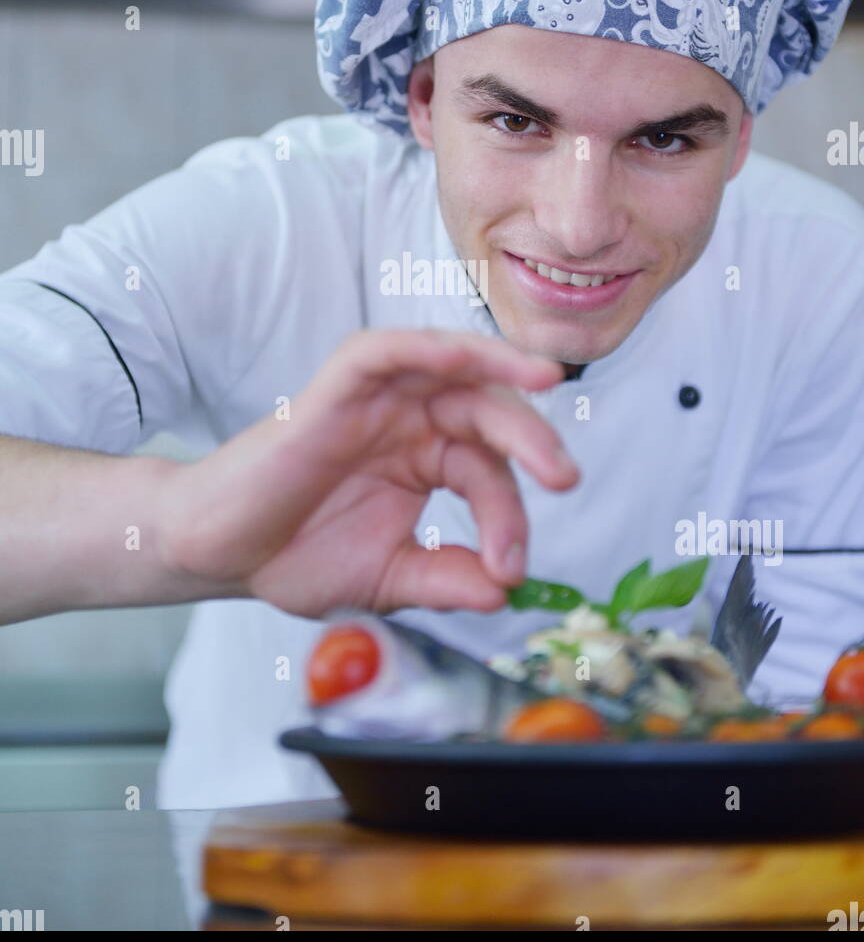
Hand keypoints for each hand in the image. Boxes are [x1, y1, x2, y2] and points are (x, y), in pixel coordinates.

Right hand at [157, 328, 579, 615]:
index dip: (510, 518)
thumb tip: (504, 594)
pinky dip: (432, 347)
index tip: (511, 570)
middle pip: (488, 413)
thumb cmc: (294, 556)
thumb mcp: (389, 579)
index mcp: (425, 458)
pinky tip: (468, 357)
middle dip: (533, 441)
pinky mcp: (340, 386)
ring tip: (546, 382)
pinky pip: (390, 352)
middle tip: (564, 479)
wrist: (220, 554)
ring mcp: (376, 400)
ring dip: (501, 367)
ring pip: (452, 366)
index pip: (487, 473)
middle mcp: (409, 421)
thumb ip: (446, 580)